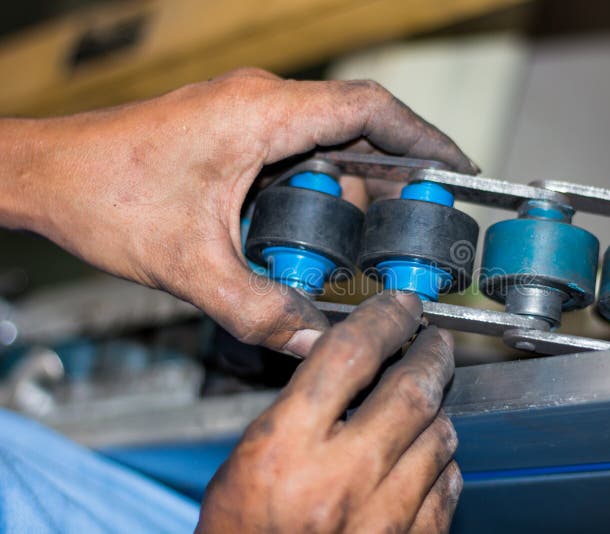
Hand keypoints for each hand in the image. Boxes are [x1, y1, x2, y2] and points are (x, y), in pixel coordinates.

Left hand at [1, 68, 475, 355]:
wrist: (43, 174)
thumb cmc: (101, 194)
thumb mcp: (190, 266)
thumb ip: (258, 311)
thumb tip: (311, 343)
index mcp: (262, 116)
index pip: (370, 111)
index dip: (425, 138)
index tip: (459, 167)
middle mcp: (261, 105)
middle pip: (356, 133)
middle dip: (390, 183)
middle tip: (409, 233)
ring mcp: (247, 115)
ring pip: (326, 149)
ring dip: (346, 197)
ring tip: (352, 251)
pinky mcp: (233, 133)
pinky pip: (296, 156)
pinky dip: (314, 194)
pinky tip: (308, 239)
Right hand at [197, 293, 460, 532]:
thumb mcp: (248, 459)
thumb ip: (298, 405)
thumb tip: (345, 356)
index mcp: (287, 449)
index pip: (350, 355)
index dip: (383, 318)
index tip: (400, 305)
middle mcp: (339, 480)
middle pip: (410, 389)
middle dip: (431, 354)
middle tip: (434, 342)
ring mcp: (380, 518)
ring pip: (439, 435)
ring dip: (437, 409)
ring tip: (426, 401)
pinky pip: (448, 486)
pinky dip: (443, 461)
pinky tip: (427, 456)